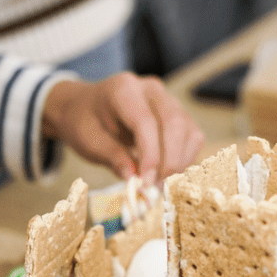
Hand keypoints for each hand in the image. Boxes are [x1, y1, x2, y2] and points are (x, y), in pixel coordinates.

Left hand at [42, 74, 203, 183]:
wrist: (85, 108)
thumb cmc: (85, 123)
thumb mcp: (88, 141)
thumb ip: (113, 158)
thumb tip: (135, 182)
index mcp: (123, 89)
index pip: (145, 122)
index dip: (150, 155)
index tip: (145, 183)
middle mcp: (150, 89)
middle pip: (174, 122)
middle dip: (169, 160)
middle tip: (155, 188)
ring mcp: (167, 99)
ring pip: (189, 131)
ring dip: (179, 162)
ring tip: (158, 184)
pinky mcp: (178, 113)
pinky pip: (192, 137)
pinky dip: (183, 159)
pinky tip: (165, 173)